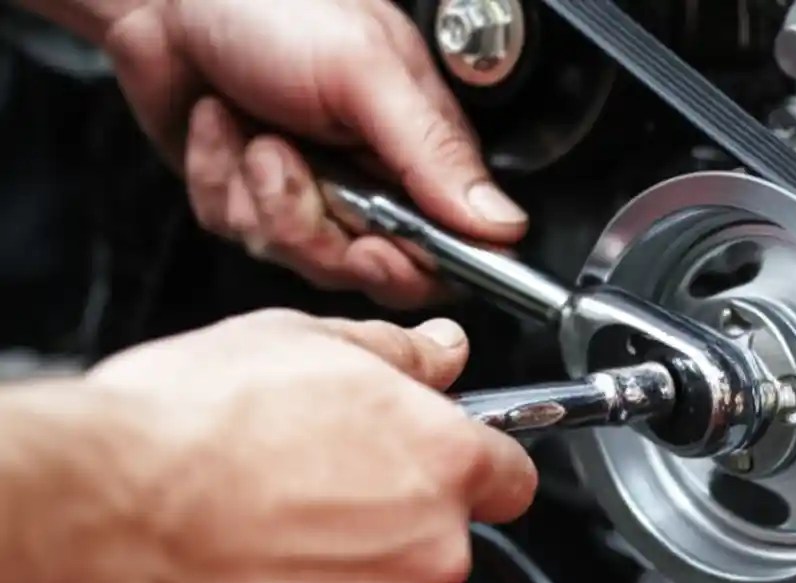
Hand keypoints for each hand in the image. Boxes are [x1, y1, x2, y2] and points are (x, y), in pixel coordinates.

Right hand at [84, 309, 536, 582]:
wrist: (105, 520)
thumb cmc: (190, 429)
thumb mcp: (302, 342)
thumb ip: (396, 354)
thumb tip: (442, 351)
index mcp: (442, 462)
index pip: (506, 477)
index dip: (472, 471)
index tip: (440, 471)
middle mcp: (431, 551)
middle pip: (435, 545)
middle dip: (385, 528)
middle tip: (301, 501)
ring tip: (253, 550)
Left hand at [102, 0, 526, 307]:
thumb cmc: (272, 3)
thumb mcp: (368, 73)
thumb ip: (436, 154)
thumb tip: (502, 222)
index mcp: (418, 151)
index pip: (445, 249)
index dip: (411, 266)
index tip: (376, 249)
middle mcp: (369, 179)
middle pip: (367, 268)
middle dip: (322, 233)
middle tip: (303, 176)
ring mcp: (306, 190)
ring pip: (296, 256)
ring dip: (264, 196)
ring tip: (259, 133)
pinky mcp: (246, 194)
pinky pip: (237, 228)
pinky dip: (218, 179)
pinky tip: (221, 128)